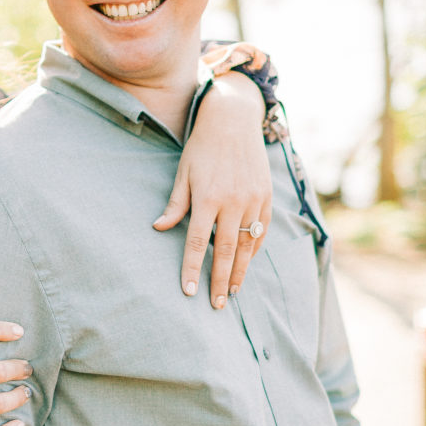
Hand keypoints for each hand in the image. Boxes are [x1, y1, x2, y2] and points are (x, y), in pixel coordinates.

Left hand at [152, 74, 271, 306]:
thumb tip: (158, 228)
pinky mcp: (266, 196)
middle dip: (220, 281)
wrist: (233, 121)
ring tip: (231, 292)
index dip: (192, 269)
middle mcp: (233, 202)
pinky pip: (261, 231)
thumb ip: (175, 204)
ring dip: (239, 271)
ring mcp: (253, 200)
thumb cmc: (201, 147)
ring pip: (247, 245)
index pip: (197, 242)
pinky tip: (246, 265)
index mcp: (207, 198)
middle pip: (225, 251)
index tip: (189, 292)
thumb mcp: (182, 173)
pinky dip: (254, 250)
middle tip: (215, 305)